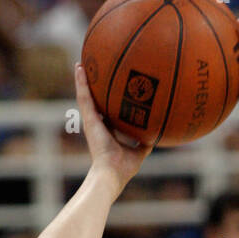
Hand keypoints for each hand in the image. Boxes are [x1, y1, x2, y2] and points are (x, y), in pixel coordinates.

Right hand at [74, 63, 152, 191]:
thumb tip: (158, 134)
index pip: (107, 114)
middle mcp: (97, 125)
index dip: (109, 103)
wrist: (111, 174)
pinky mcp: (88, 119)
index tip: (111, 91)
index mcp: (107, 132)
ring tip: (82, 63)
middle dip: (94, 88)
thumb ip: (146, 142)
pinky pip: (84, 96)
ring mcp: (91, 121)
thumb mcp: (139, 152)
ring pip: (86, 96)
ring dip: (83, 79)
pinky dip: (81, 81)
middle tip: (94, 71)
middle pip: (95, 102)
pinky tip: (80, 66)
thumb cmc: (123, 168)